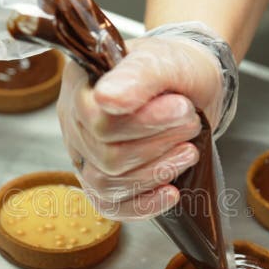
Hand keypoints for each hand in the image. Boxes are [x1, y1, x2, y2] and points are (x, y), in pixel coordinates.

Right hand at [57, 33, 227, 219]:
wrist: (193, 89)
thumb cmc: (174, 70)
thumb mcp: (164, 60)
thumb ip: (137, 75)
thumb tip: (106, 99)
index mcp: (81, 84)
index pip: (96, 119)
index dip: (141, 122)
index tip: (182, 107)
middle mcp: (75, 122)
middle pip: (105, 155)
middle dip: (157, 145)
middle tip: (191, 123)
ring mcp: (85, 156)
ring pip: (106, 184)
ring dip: (156, 171)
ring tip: (189, 150)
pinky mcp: (102, 184)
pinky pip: (111, 207)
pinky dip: (145, 204)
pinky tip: (171, 192)